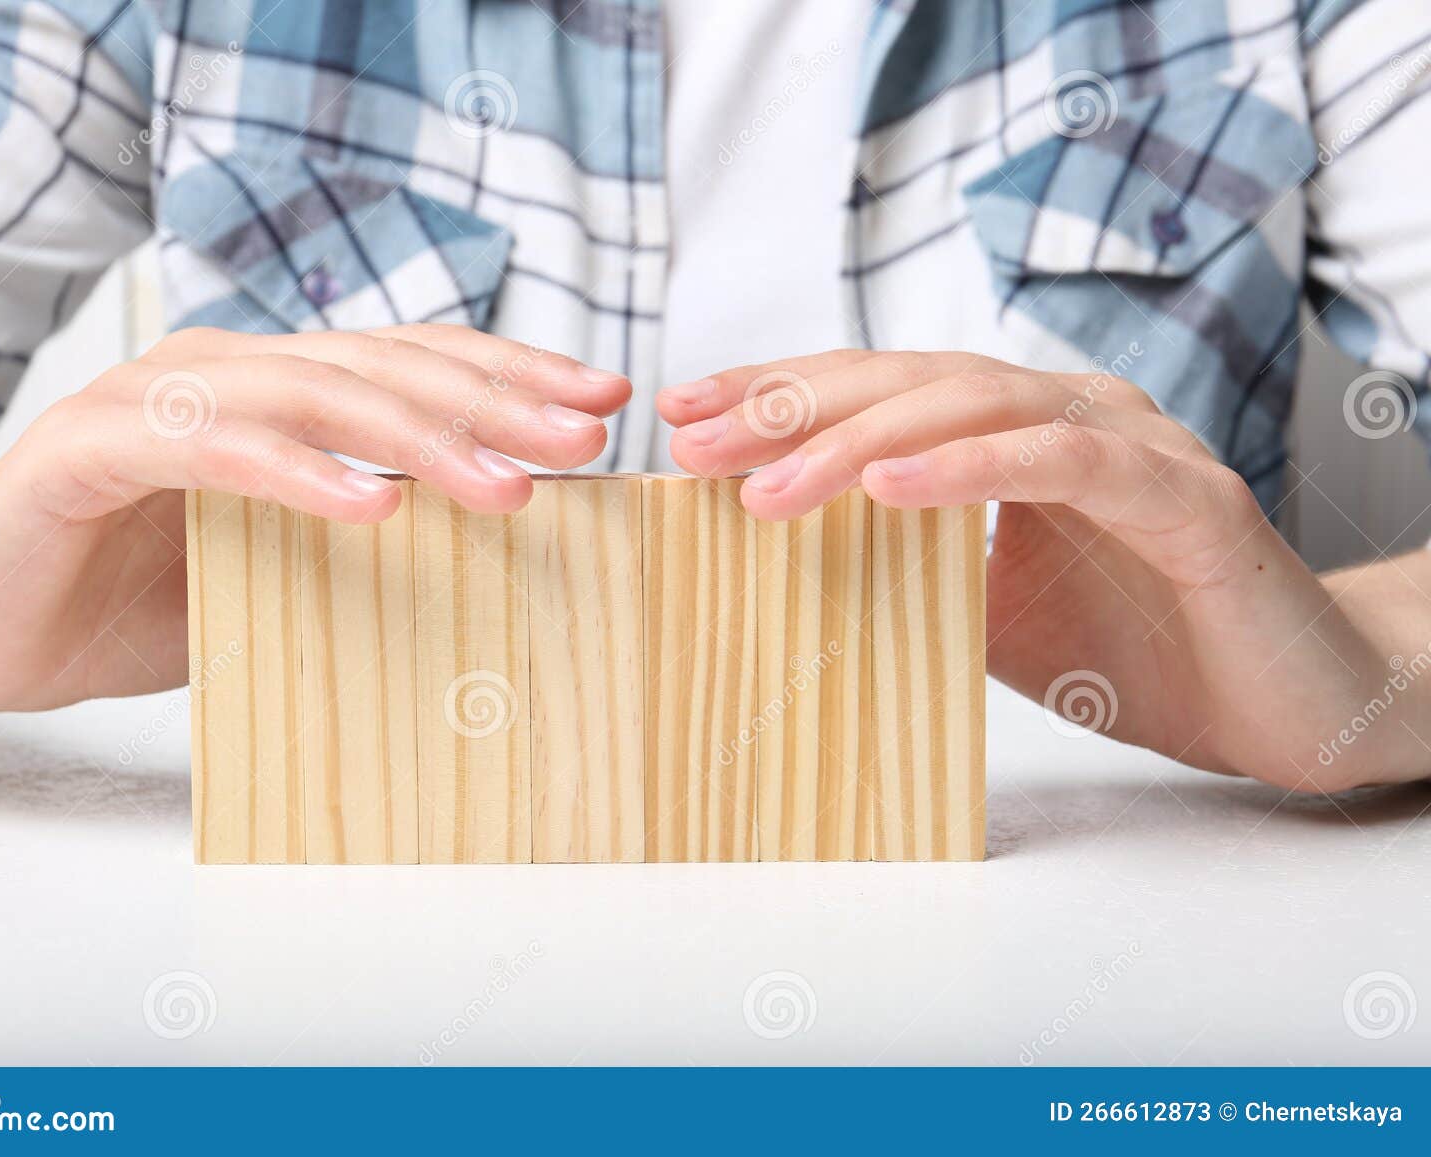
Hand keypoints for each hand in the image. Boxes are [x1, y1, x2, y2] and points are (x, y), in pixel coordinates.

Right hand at [0, 325, 628, 721]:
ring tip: (509, 485)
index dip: (507, 374)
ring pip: (310, 393)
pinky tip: (372, 506)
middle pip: (381, 366)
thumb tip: (488, 589)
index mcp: (273, 392)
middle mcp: (223, 372)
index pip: (410, 364)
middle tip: (587, 434)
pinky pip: (208, 445)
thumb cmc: (120, 601)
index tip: (602, 403)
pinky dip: (296, 472)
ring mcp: (154, 397)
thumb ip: (351, 560)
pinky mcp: (89, 446)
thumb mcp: (271, 582)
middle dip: (495, 399)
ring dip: (418, 435)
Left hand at [659, 349, 1429, 791]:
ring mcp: (1130, 442)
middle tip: (693, 439)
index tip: (683, 416)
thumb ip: (910, 574)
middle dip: (793, 406)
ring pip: (976, 405)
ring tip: (767, 487)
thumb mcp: (987, 613)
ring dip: (861, 442)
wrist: (1286, 703)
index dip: (781, 395)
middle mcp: (1068, 414)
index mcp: (1016, 432)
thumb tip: (785, 575)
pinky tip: (887, 489)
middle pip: (910, 380)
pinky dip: (969, 469)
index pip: (881, 392)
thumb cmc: (1139, 650)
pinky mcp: (1183, 497)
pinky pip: (1062, 461)